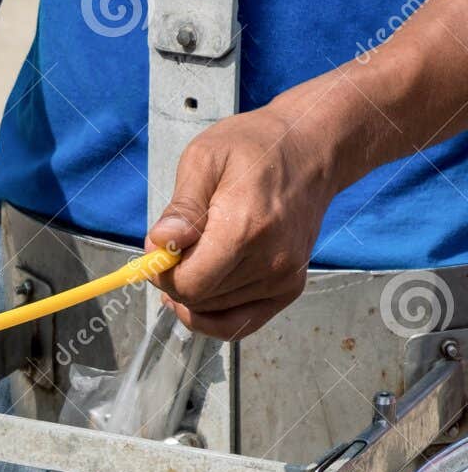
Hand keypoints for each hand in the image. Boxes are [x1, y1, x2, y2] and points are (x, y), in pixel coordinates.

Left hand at [147, 100, 342, 339]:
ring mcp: (284, 278)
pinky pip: (240, 323)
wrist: (312, 150)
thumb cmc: (255, 148)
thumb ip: (181, 208)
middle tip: (174, 250)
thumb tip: (161, 244)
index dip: (162, 274)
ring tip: (195, 258)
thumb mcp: (204, 159)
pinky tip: (202, 295)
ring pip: (215, 312)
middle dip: (175, 281)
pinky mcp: (290, 287)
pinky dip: (214, 315)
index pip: (189, 285)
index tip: (158, 251)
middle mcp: (270, 262)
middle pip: (199, 300)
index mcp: (245, 230)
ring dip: (195, 293)